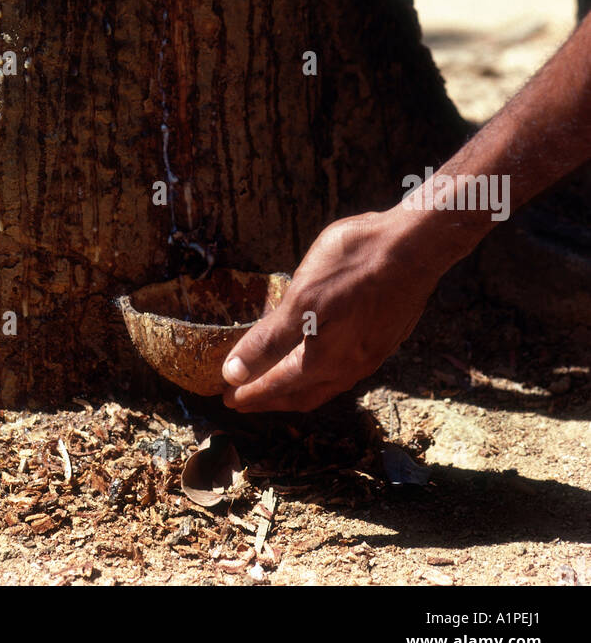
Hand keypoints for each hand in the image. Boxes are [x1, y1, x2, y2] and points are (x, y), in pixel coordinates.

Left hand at [222, 208, 442, 412]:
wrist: (416, 245)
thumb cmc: (356, 264)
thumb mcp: (302, 298)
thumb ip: (269, 340)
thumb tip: (234, 373)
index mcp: (328, 361)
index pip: (279, 386)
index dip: (250, 393)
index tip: (226, 397)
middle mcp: (352, 366)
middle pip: (303, 393)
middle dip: (270, 396)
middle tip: (241, 396)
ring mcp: (373, 353)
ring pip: (326, 382)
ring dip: (296, 386)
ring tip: (276, 382)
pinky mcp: (384, 335)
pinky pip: (345, 367)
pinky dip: (320, 371)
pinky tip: (318, 355)